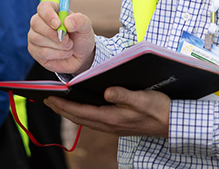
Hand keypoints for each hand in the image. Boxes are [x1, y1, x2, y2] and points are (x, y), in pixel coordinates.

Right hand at [28, 1, 95, 74]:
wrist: (81, 56)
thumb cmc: (81, 37)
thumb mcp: (85, 27)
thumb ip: (79, 20)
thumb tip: (67, 22)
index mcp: (52, 11)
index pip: (43, 7)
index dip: (48, 15)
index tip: (58, 24)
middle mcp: (40, 22)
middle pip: (36, 22)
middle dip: (52, 33)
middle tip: (67, 39)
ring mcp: (35, 36)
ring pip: (38, 39)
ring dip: (58, 45)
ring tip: (69, 46)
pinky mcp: (35, 51)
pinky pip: (41, 52)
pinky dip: (57, 54)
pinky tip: (65, 53)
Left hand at [45, 87, 170, 137]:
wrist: (172, 122)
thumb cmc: (158, 109)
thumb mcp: (142, 99)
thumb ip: (124, 95)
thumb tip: (106, 91)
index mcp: (112, 118)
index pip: (81, 112)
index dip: (63, 105)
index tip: (49, 98)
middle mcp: (109, 124)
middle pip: (78, 117)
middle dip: (61, 109)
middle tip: (46, 99)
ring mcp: (113, 125)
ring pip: (85, 119)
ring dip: (70, 111)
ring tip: (59, 102)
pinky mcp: (117, 124)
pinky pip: (93, 119)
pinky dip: (82, 112)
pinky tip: (81, 107)